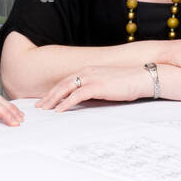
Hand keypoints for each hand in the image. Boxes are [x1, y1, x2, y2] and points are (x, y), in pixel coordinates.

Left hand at [37, 65, 151, 111]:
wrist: (141, 77)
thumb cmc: (128, 82)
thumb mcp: (107, 83)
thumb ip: (95, 88)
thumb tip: (87, 99)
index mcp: (89, 70)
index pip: (66, 81)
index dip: (55, 90)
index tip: (46, 99)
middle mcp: (87, 72)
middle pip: (62, 84)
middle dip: (49, 95)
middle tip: (39, 106)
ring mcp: (91, 78)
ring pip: (65, 89)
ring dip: (53, 99)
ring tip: (44, 109)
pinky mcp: (96, 86)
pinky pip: (76, 96)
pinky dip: (65, 103)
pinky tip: (59, 110)